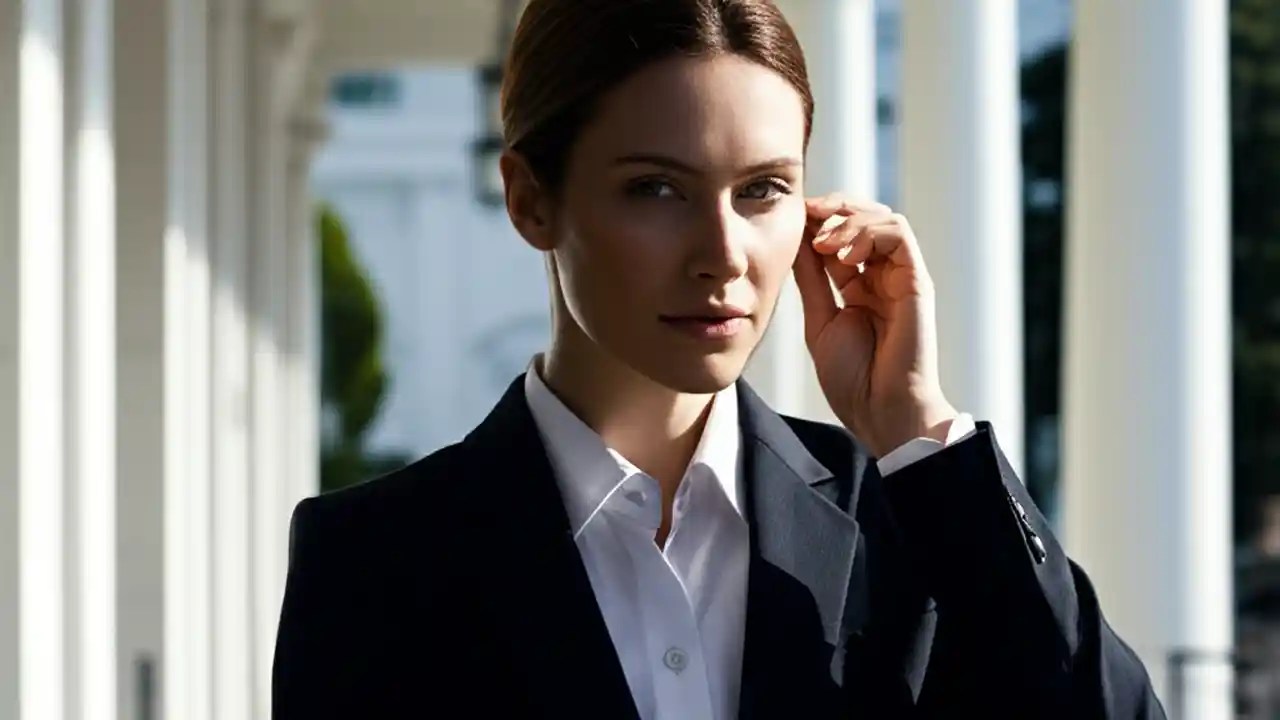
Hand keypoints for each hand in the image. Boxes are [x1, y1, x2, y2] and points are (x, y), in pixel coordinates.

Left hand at [792, 194, 958, 457]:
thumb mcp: (819, 319)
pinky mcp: (916, 281)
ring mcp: (901, 277)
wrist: (880, 412)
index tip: (791, 220)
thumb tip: (796, 240)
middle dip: (834, 206)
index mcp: (857, 286)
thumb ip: (812, 279)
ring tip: (824, 242)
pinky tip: (844, 254)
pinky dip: (870, 232)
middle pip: (865, 216)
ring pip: (883, 217)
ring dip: (849, 219)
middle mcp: (882, 276)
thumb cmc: (853, 379)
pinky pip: (899, 234)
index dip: (817, 220)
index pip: (841, 234)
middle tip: (806, 214)